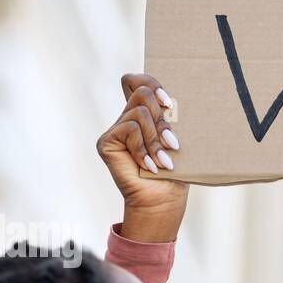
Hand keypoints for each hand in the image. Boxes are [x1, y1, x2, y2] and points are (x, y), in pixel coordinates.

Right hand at [96, 73, 187, 241]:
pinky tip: (150, 167)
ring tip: (164, 162)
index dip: (151, 82)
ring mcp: (116, 129)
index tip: (168, 102)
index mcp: (145, 115)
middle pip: (142, 92)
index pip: (137, 81)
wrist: (162, 200)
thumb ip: (170, 118)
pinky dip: (143, 149)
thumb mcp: (176, 140)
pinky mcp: (106, 142)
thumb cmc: (175, 173)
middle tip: (173, 144)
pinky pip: (129, 129)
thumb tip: (171, 102)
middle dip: (162, 117)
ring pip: (139, 114)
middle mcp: (128, 118)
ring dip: (156, 139)